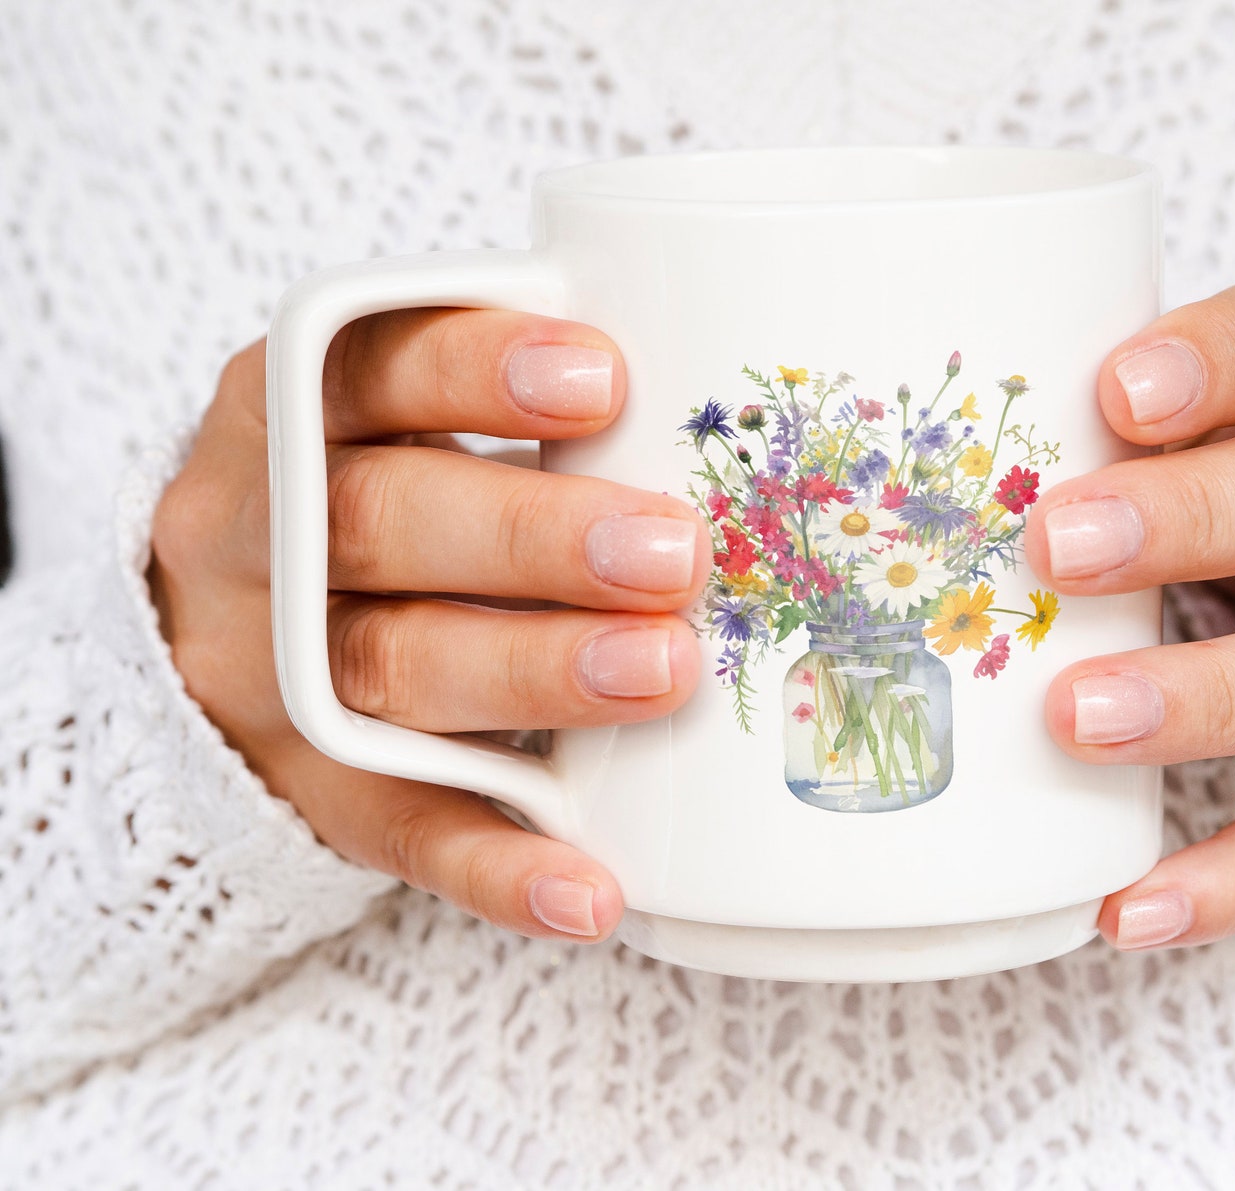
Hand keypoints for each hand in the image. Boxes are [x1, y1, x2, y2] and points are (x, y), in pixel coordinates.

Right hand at [148, 310, 707, 940]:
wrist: (220, 627)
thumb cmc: (377, 495)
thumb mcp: (400, 420)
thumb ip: (513, 407)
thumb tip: (718, 409)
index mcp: (291, 414)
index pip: (366, 369)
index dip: (474, 370)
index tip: (603, 382)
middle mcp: (259, 538)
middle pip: (377, 523)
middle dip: (531, 538)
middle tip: (672, 554)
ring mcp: (270, 673)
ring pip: (390, 670)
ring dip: (532, 676)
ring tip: (662, 673)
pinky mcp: (308, 790)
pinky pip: (397, 830)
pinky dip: (495, 865)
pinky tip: (591, 888)